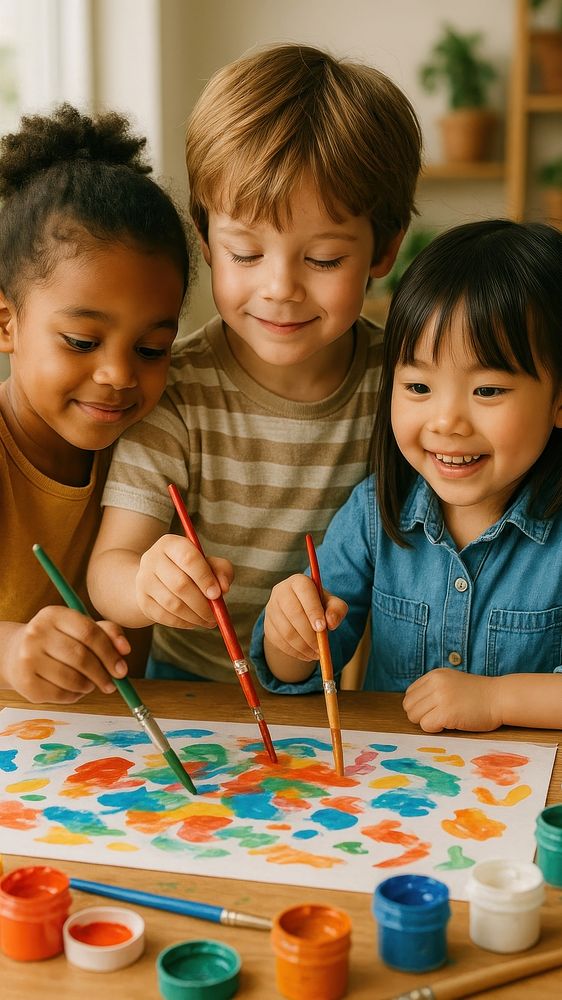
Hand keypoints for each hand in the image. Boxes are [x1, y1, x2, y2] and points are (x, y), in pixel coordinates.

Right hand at [4, 608, 130, 703]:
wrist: (16, 653)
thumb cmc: (59, 640)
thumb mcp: (80, 628)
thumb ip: (107, 633)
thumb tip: (125, 649)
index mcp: (54, 615)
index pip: (90, 633)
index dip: (110, 653)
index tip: (122, 669)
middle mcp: (37, 633)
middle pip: (81, 657)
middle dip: (102, 674)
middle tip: (112, 684)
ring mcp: (28, 657)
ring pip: (71, 679)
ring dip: (88, 686)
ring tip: (90, 685)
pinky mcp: (25, 682)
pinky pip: (59, 694)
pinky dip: (73, 696)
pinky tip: (73, 690)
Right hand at [135, 534, 233, 627]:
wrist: (158, 579)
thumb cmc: (190, 569)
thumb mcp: (208, 563)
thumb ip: (221, 570)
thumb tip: (223, 588)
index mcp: (170, 544)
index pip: (188, 559)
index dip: (205, 578)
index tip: (218, 594)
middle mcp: (152, 558)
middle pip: (179, 584)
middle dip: (202, 603)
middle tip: (215, 615)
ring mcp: (144, 580)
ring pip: (172, 603)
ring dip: (194, 616)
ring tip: (209, 620)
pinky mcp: (142, 600)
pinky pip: (164, 616)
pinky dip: (183, 623)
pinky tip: (194, 622)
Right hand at [264, 573, 347, 661]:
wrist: (300, 613)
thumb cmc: (319, 605)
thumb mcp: (332, 603)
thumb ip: (337, 609)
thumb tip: (331, 623)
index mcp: (299, 581)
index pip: (304, 592)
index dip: (313, 611)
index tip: (322, 628)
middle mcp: (281, 591)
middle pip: (293, 613)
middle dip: (309, 634)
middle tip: (321, 647)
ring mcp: (271, 609)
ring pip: (286, 631)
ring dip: (303, 646)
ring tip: (317, 653)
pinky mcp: (267, 625)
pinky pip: (280, 642)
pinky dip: (295, 652)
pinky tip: (306, 654)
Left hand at [403, 668, 501, 732]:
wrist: (500, 698)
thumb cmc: (478, 695)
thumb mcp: (452, 682)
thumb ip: (434, 688)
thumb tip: (415, 705)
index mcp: (435, 675)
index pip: (410, 693)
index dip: (420, 706)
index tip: (434, 710)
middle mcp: (435, 683)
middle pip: (409, 706)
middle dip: (420, 715)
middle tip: (438, 718)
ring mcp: (440, 697)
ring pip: (414, 716)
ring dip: (427, 722)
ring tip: (444, 720)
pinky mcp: (446, 713)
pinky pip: (426, 726)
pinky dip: (434, 729)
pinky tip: (449, 724)